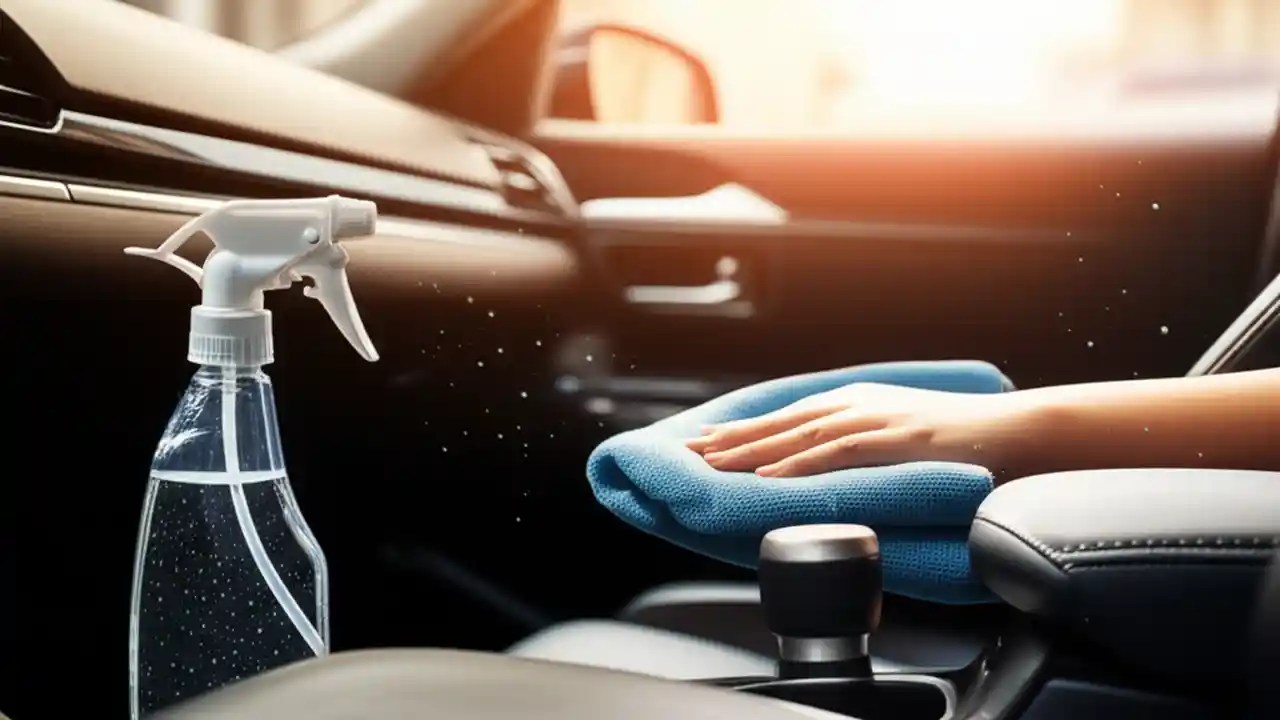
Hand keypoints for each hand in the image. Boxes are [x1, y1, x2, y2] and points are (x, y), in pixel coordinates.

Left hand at [685, 383, 1037, 477]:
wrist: (1019, 431)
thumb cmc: (963, 444)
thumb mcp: (900, 441)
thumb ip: (864, 452)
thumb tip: (829, 477)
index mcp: (857, 403)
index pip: (787, 416)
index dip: (743, 429)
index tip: (703, 441)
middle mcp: (859, 404)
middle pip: (782, 422)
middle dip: (732, 437)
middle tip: (687, 451)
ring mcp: (879, 419)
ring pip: (801, 433)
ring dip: (754, 449)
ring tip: (713, 464)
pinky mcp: (900, 439)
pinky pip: (839, 452)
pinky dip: (801, 463)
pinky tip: (771, 475)